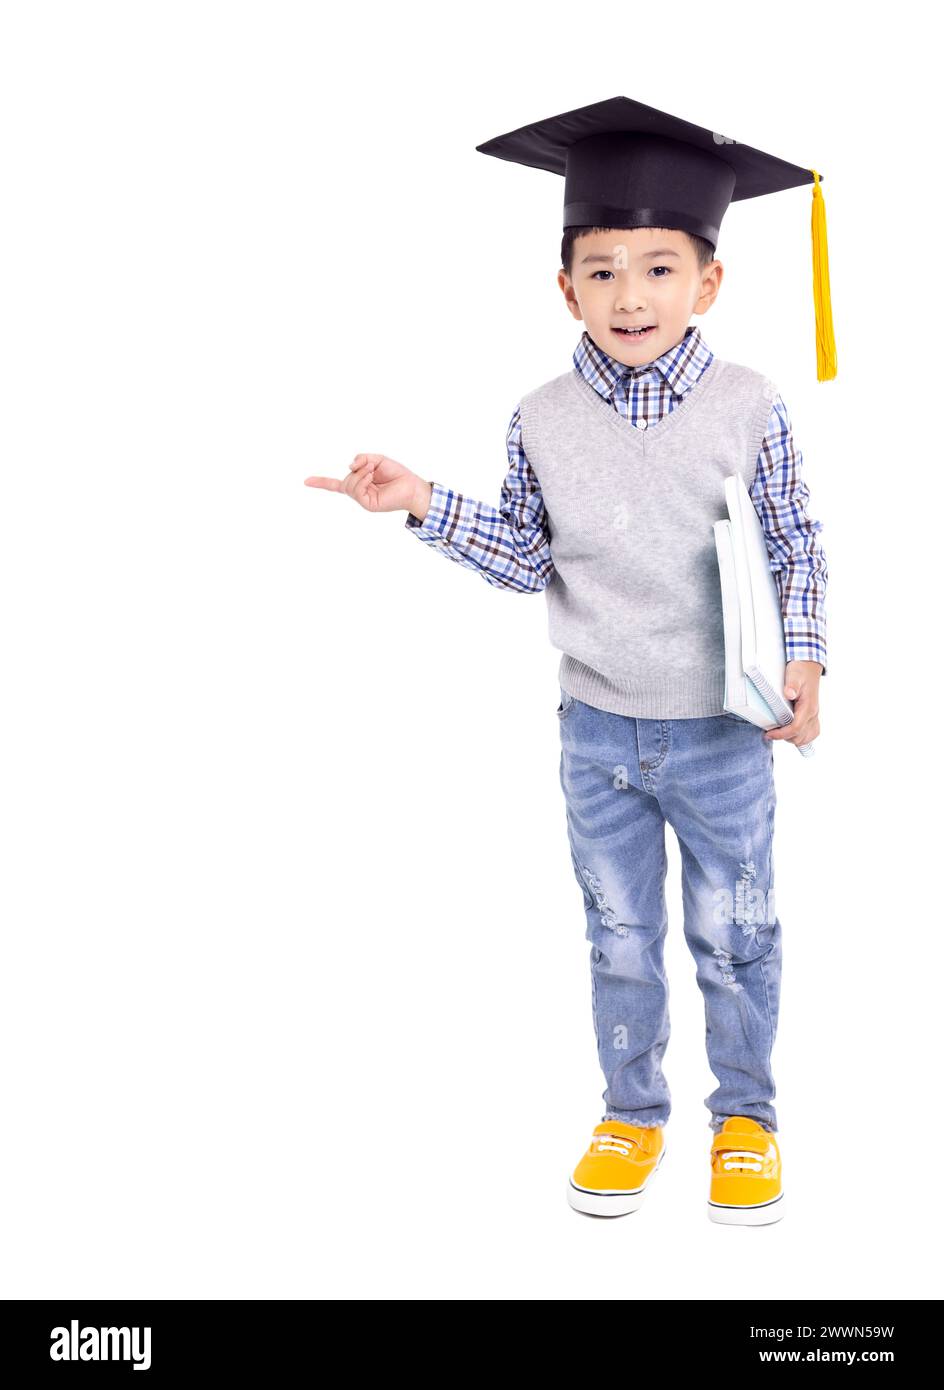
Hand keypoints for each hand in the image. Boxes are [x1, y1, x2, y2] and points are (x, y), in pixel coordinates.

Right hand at [304, 454, 430, 517]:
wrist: (411, 485)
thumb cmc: (397, 474)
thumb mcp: (377, 459)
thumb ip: (362, 459)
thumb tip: (349, 466)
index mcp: (360, 483)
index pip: (337, 485)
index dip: (321, 482)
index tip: (305, 481)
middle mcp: (360, 493)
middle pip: (345, 480)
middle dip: (357, 469)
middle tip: (371, 467)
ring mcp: (363, 500)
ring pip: (349, 484)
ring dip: (360, 473)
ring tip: (373, 471)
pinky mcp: (368, 504)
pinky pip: (356, 490)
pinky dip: (362, 479)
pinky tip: (371, 477)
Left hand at [764, 660, 821, 746]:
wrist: (809, 665)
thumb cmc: (801, 670)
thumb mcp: (794, 674)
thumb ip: (792, 685)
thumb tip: (789, 694)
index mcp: (808, 706)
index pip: (796, 728)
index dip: (781, 734)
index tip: (769, 734)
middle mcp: (813, 713)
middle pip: (800, 737)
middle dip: (785, 737)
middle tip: (771, 731)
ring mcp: (814, 715)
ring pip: (806, 738)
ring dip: (792, 738)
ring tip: (779, 732)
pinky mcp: (812, 715)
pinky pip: (811, 733)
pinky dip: (801, 736)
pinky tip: (790, 732)